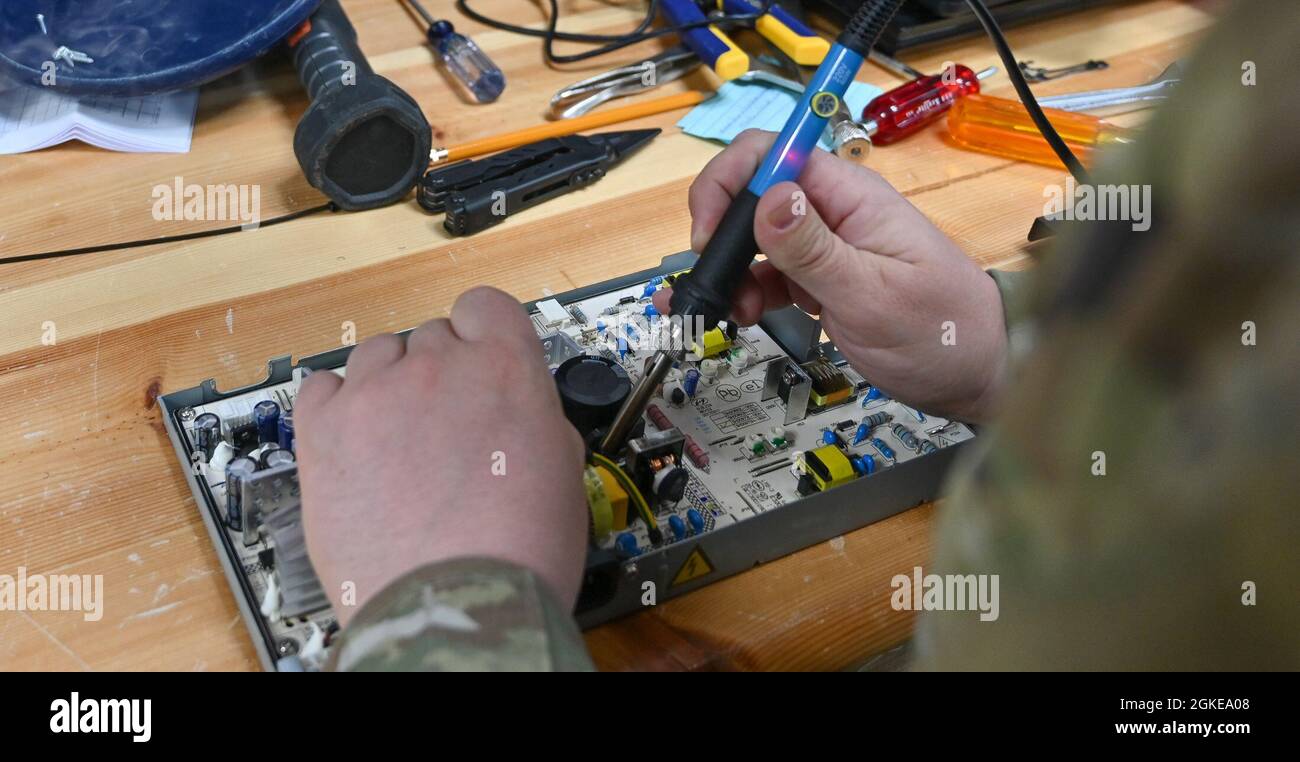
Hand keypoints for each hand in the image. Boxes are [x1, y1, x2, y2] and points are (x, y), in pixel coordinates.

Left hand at [294, 287, 587, 625]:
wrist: (456, 606)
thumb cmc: (515, 551)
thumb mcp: (562, 471)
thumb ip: (535, 420)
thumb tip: (520, 416)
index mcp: (506, 369)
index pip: (485, 306)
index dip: (482, 333)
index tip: (478, 355)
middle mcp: (437, 368)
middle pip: (431, 336)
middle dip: (439, 375)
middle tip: (444, 426)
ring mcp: (374, 395)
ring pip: (376, 356)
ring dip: (390, 386)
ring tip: (398, 442)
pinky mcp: (323, 432)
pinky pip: (320, 388)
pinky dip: (337, 407)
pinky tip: (354, 442)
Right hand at [654, 130, 1008, 421]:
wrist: (975, 374)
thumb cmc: (939, 332)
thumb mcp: (870, 294)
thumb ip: (813, 249)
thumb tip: (768, 196)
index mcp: (851, 197)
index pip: (773, 153)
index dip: (731, 180)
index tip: (710, 231)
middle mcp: (834, 212)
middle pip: (755, 192)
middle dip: (721, 228)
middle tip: (710, 273)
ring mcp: (826, 245)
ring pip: (756, 237)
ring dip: (732, 268)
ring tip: (732, 307)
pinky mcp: (821, 278)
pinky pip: (770, 272)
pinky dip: (749, 291)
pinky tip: (744, 313)